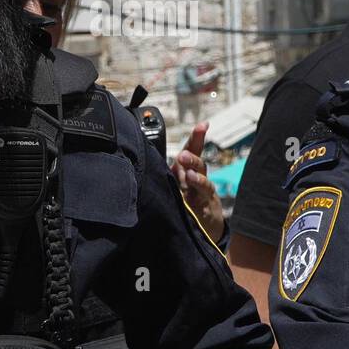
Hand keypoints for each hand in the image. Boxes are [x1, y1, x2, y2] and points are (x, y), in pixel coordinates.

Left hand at [171, 122, 225, 243]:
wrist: (205, 224)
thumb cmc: (186, 199)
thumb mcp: (175, 182)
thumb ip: (167, 170)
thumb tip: (143, 152)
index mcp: (188, 170)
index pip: (193, 150)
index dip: (197, 137)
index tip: (204, 125)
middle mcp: (198, 179)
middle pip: (198, 164)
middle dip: (191, 158)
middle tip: (182, 155)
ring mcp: (203, 195)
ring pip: (203, 184)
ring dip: (197, 179)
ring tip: (189, 176)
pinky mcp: (205, 211)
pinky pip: (203, 205)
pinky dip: (199, 202)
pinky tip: (193, 200)